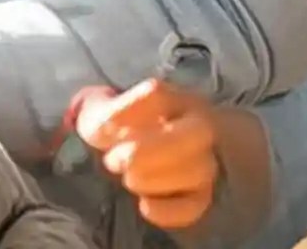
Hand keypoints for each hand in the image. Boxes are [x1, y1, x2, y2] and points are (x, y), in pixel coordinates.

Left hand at [77, 79, 218, 229]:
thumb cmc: (118, 126)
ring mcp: (206, 160)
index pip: (156, 95)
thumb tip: (103, 132)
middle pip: (196, 132)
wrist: (140, 150)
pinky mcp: (202, 195)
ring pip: (199, 170)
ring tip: (128, 179)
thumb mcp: (102, 113)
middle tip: (114, 162)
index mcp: (170, 98)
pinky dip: (170, 211)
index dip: (125, 113)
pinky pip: (197, 206)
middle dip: (148, 151)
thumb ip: (99, 117)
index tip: (101, 132)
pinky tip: (145, 206)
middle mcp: (197, 125)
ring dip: (156, 179)